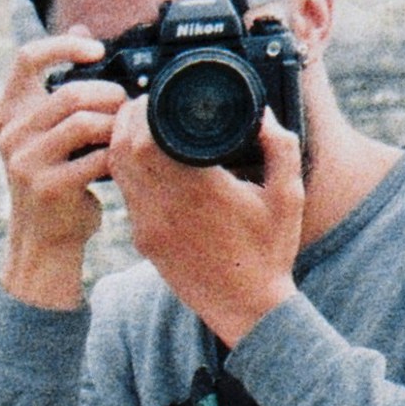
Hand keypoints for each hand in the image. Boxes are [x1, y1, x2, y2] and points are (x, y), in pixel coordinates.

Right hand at [0, 32, 120, 310]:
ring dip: (116, 125)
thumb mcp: (48, 129)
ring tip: (125, 134)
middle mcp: (11, 134)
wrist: (44, 240)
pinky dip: (117, 155)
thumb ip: (60, 85)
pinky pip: (96, 157)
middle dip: (110, 95)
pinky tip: (122, 161)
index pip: (27, 58)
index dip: (64, 45)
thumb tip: (79, 29)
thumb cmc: (54, 178)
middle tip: (126, 107)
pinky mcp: (48, 187)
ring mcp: (26, 161)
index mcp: (9, 113)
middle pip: (71, 91)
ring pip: (84, 121)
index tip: (96, 50)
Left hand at [114, 111, 306, 345]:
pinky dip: (127, 170)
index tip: (159, 95)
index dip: (145, 110)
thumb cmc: (270, 253)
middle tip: (145, 103)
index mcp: (200, 190)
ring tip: (141, 125)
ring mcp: (149, 226)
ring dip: (121, 142)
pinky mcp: (143, 240)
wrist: (247, 309)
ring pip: (117, 170)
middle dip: (127, 118)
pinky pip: (125, 194)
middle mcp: (166, 207)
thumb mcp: (287, 197)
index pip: (148, 137)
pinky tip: (144, 160)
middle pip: (122, 147)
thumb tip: (264, 113)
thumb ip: (280, 149)